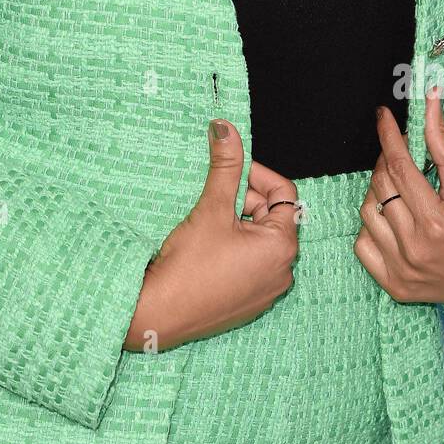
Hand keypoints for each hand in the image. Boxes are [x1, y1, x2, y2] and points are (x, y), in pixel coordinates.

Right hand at [123, 119, 300, 351]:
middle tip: (212, 198)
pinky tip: (206, 248)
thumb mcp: (211, 208)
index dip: (255, 175)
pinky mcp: (248, 303)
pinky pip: (249, 264)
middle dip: (242, 200)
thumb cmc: (189, 266)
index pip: (283, 193)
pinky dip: (232, 249)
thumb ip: (225, 166)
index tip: (230, 169)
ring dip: (236, 224)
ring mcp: (266, 291)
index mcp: (282, 246)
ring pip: (258, 240)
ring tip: (206, 222)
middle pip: (271, 216)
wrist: (160, 314)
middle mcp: (282, 271)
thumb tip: (226, 128)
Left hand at [353, 86, 443, 306]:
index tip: (383, 116)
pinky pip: (363, 245)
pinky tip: (392, 217)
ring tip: (402, 187)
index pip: (400, 167)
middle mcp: (415, 251)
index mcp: (437, 224)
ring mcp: (402, 272)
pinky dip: (372, 225)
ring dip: (379, 191)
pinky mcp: (395, 287)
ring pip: (367, 211)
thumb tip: (430, 98)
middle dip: (387, 160)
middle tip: (401, 151)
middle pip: (381, 187)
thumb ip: (443, 141)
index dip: (389, 136)